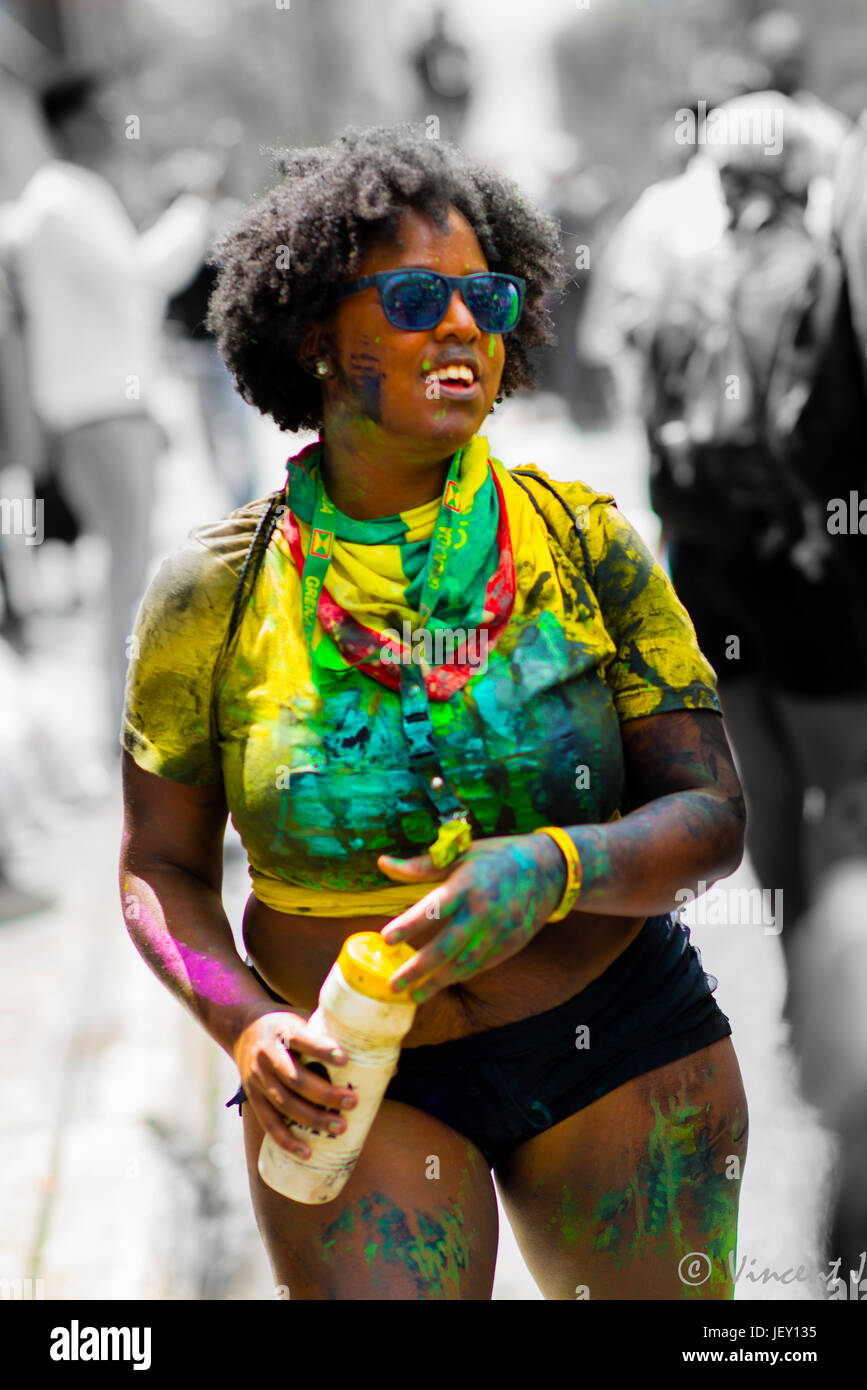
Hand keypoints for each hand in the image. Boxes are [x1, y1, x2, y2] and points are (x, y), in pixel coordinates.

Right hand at [232, 1011, 357, 1159]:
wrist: (242, 1028)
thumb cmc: (287, 1026)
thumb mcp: (305, 1019)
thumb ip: (337, 1039)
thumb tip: (391, 1066)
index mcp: (282, 1030)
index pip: (302, 1039)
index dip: (322, 1049)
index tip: (345, 1059)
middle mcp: (266, 1054)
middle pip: (295, 1078)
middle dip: (325, 1094)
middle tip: (353, 1102)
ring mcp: (257, 1078)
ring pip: (284, 1103)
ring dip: (312, 1118)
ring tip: (340, 1127)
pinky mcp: (253, 1097)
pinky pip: (269, 1122)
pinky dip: (286, 1140)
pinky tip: (306, 1151)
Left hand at [377, 833, 566, 1002]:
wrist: (549, 870)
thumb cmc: (496, 857)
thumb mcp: (461, 854)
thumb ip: (421, 866)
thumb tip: (383, 863)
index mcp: (467, 884)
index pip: (433, 909)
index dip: (409, 925)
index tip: (385, 939)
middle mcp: (484, 911)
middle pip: (446, 946)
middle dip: (418, 968)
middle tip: (394, 984)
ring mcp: (499, 931)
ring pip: (463, 964)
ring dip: (437, 982)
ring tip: (414, 994)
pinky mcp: (511, 945)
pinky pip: (481, 966)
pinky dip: (459, 976)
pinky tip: (441, 984)